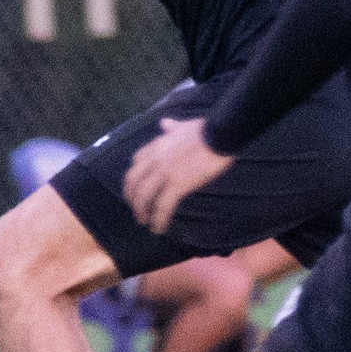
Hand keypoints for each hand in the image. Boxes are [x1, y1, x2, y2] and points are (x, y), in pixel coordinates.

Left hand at [123, 116, 234, 234]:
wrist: (219, 134)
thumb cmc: (206, 129)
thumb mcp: (183, 125)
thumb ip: (171, 127)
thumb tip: (164, 123)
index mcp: (155, 146)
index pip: (135, 164)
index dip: (132, 179)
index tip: (134, 188)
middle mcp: (154, 161)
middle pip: (134, 183)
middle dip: (132, 199)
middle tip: (135, 210)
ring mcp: (164, 173)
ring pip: (144, 197)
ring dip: (142, 212)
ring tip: (144, 222)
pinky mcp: (178, 185)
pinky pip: (163, 206)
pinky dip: (158, 220)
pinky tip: (158, 228)